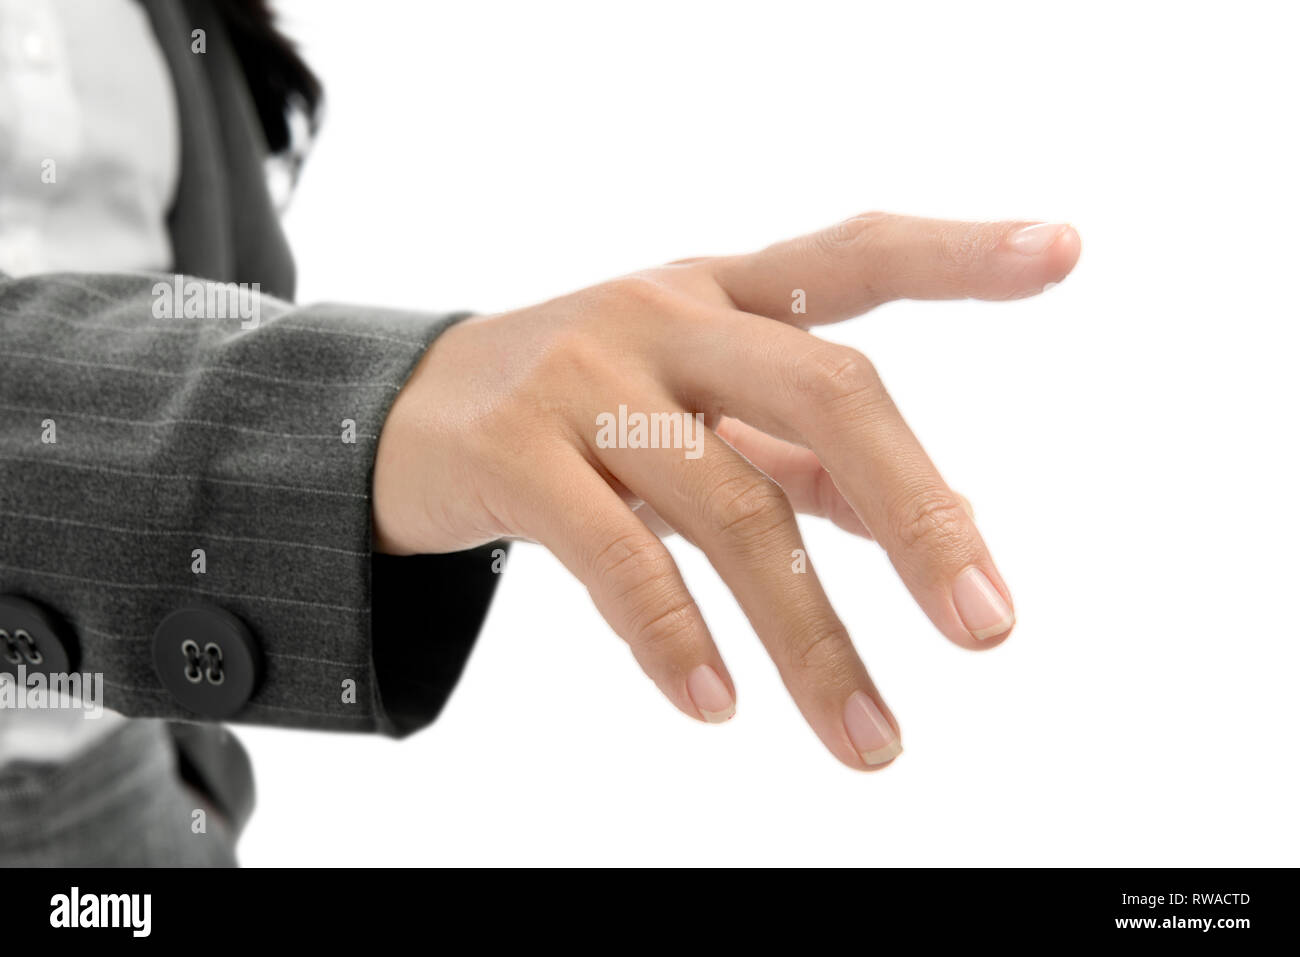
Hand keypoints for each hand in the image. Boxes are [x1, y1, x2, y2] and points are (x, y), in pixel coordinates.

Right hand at [373, 212, 1080, 769]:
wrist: (395, 412)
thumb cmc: (577, 407)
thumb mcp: (690, 407)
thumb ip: (800, 452)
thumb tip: (937, 519)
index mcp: (717, 293)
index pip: (851, 253)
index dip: (957, 251)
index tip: (1062, 250)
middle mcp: (662, 315)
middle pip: (825, 390)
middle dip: (919, 512)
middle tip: (988, 628)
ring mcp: (584, 378)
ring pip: (730, 507)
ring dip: (810, 636)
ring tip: (868, 740)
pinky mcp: (513, 454)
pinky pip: (616, 555)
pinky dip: (676, 638)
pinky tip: (717, 705)